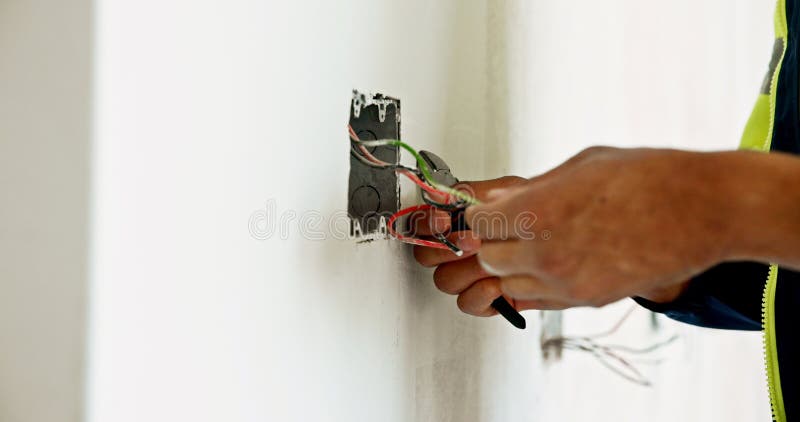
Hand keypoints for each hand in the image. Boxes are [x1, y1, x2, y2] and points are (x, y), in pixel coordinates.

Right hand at [412, 176, 538, 316]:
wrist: (563, 238)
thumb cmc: (535, 213)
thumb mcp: (508, 191)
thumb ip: (474, 192)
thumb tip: (445, 194)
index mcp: (453, 223)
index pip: (419, 226)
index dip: (425, 225)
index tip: (443, 220)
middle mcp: (455, 251)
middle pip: (425, 256)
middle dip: (446, 248)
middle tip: (472, 241)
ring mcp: (467, 276)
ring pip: (445, 281)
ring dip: (466, 270)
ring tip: (489, 259)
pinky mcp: (483, 298)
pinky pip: (466, 303)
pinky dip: (480, 294)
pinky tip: (496, 283)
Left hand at [464, 147, 734, 309]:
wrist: (702, 210)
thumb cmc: (648, 179)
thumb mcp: (579, 166)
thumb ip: (533, 189)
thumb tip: (502, 201)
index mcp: (538, 211)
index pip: (477, 224)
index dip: (479, 216)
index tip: (485, 211)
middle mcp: (545, 252)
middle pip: (487, 258)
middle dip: (490, 241)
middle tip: (503, 227)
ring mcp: (566, 282)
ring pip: (508, 283)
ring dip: (510, 265)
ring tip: (530, 244)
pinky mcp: (586, 300)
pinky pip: (538, 300)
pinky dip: (534, 284)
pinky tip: (548, 263)